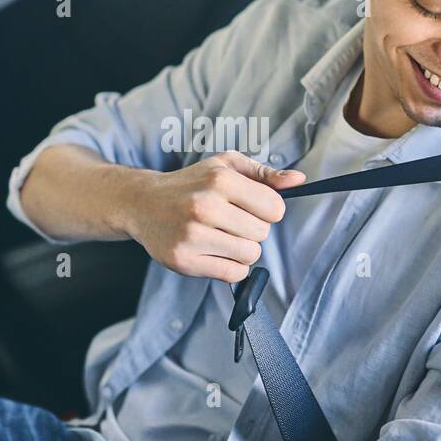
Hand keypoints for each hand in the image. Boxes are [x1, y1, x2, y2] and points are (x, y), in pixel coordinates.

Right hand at [125, 150, 304, 282]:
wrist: (142, 203)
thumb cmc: (190, 184)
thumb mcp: (225, 166)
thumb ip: (264, 174)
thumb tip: (298, 180)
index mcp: (220, 180)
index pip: (275, 208)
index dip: (267, 210)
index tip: (249, 208)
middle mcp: (205, 206)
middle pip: (262, 234)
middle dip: (252, 230)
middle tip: (229, 222)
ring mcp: (192, 235)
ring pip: (249, 255)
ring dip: (241, 250)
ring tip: (221, 237)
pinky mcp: (183, 260)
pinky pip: (232, 274)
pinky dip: (230, 267)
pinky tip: (214, 252)